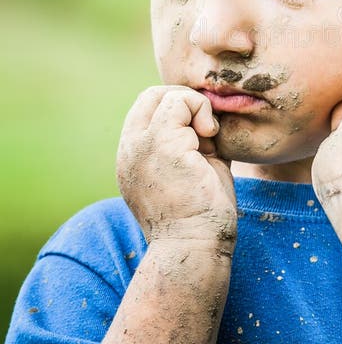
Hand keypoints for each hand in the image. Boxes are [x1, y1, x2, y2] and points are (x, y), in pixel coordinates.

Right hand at [117, 86, 236, 250]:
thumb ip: (187, 144)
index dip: (177, 110)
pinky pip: (180, 103)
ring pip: (166, 95)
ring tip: (209, 138)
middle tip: (207, 129)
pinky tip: (211, 136)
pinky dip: (201, 110)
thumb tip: (205, 118)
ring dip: (195, 108)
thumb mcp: (185, 173)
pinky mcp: (163, 144)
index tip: (201, 135)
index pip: (145, 111)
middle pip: (150, 96)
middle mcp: (129, 150)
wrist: (195, 248)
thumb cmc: (199, 218)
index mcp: (131, 159)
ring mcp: (142, 145)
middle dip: (185, 101)